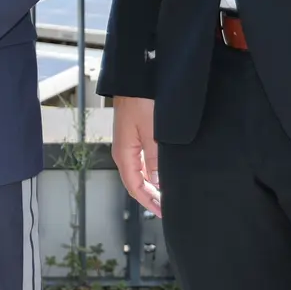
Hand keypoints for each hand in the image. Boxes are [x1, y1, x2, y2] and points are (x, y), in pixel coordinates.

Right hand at [112, 96, 161, 216]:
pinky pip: (142, 160)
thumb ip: (155, 160)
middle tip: (167, 208)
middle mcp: (124, 150)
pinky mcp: (136, 133)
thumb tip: (159, 183)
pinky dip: (152, 171)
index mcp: (124, 153)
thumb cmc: (142, 100)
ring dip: (152, 184)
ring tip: (167, 194)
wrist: (139, 77)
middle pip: (135, 181)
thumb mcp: (153, 133)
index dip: (148, 201)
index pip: (134, 186)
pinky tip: (163, 173)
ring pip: (139, 171)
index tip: (163, 212)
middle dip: (150, 196)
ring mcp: (129, 141)